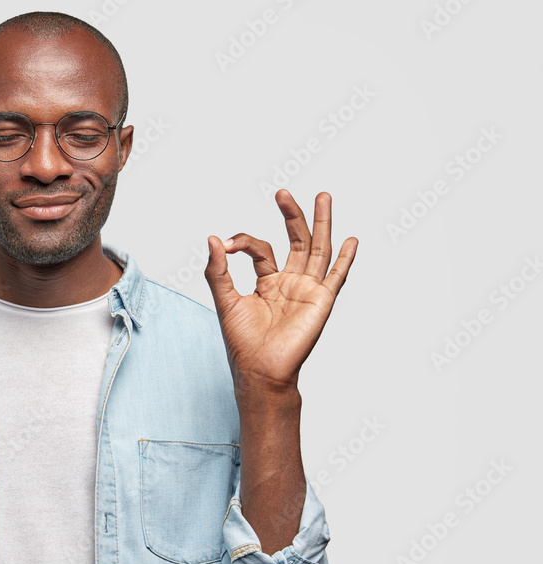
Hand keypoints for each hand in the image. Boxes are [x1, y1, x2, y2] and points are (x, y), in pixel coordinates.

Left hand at [203, 190, 357, 394]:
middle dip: (291, 215)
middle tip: (282, 192)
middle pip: (295, 240)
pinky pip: (337, 276)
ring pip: (318, 250)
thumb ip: (217, 271)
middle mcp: (290, 282)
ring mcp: (308, 290)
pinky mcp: (321, 301)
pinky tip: (351, 240)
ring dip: (321, 223)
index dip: (244, 241)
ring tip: (323, 196)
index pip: (260, 249)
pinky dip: (345, 259)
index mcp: (267, 282)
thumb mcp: (225, 300)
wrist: (260, 370)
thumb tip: (213, 239)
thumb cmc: (242, 342)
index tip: (227, 245)